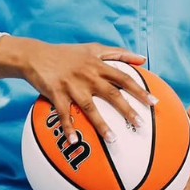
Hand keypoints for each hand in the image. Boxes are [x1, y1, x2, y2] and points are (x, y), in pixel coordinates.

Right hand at [0, 37, 153, 145]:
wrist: (36, 55)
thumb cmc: (67, 53)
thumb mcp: (94, 48)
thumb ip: (119, 53)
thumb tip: (143, 59)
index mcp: (98, 65)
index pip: (124, 78)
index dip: (139, 90)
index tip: (153, 102)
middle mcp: (88, 76)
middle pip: (112, 94)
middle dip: (127, 110)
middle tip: (140, 125)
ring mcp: (72, 86)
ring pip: (90, 107)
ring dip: (101, 125)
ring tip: (113, 140)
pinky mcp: (56, 93)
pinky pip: (63, 113)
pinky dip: (68, 127)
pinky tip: (73, 141)